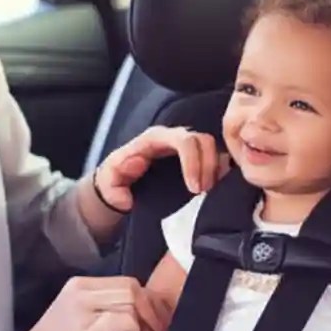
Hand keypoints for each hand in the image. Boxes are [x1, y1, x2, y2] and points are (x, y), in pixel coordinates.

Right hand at [7, 277, 172, 330]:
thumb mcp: (75, 316)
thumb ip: (100, 307)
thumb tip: (134, 308)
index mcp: (79, 285)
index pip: (126, 281)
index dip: (146, 299)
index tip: (155, 318)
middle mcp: (80, 292)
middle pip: (132, 288)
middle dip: (151, 308)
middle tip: (159, 328)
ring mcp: (82, 311)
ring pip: (130, 301)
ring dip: (146, 320)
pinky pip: (123, 320)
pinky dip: (134, 328)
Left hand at [95, 126, 224, 211]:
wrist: (119, 187)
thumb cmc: (115, 181)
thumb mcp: (109, 179)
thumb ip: (119, 172)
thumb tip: (138, 161)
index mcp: (155, 138)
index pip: (184, 140)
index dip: (193, 162)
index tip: (194, 189)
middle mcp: (174, 138)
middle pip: (204, 141)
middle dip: (209, 167)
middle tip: (204, 193)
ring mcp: (186, 147)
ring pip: (214, 148)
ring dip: (217, 170)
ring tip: (210, 193)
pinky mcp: (195, 159)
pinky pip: (216, 158)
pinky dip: (221, 172)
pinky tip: (217, 189)